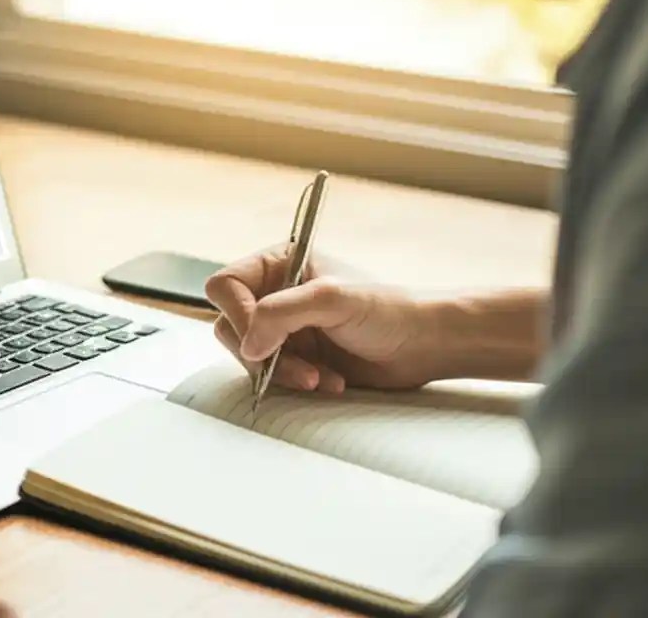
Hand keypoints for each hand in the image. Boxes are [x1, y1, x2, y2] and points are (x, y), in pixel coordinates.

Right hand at [205, 247, 443, 392]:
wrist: (421, 345)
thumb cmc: (387, 309)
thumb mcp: (332, 300)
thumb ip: (281, 313)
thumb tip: (248, 345)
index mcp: (279, 263)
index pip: (227, 285)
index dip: (237, 314)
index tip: (261, 340)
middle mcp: (275, 293)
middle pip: (230, 325)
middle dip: (264, 353)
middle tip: (299, 367)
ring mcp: (282, 328)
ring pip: (248, 356)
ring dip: (282, 373)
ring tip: (321, 377)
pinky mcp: (293, 357)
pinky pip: (270, 377)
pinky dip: (295, 384)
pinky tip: (329, 381)